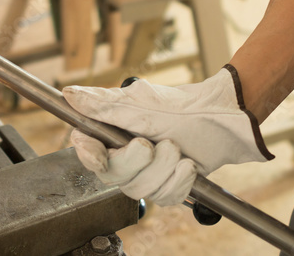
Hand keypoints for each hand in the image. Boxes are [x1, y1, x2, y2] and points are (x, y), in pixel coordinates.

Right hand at [63, 65, 272, 204]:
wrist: (224, 120)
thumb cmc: (185, 108)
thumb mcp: (141, 105)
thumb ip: (103, 105)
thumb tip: (69, 95)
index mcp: (113, 130)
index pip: (85, 148)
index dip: (87, 154)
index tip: (98, 154)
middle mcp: (125, 153)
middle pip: (112, 174)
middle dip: (136, 162)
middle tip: (153, 144)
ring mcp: (146, 172)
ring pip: (140, 189)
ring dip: (163, 170)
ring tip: (178, 150)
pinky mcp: (166, 186)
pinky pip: (164, 198)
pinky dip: (179, 182)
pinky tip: (189, 167)